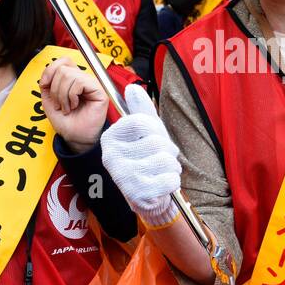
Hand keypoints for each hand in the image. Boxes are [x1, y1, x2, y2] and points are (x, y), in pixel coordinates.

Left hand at [40, 57, 108, 152]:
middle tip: (59, 105)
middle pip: (63, 68)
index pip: (63, 61)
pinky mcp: (99, 90)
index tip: (44, 85)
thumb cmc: (66, 122)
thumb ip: (47, 83)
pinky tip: (74, 105)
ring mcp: (92, 84)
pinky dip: (71, 96)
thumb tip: (48, 72)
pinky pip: (79, 82)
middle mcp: (83, 79)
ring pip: (69, 75)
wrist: (75, 138)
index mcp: (73, 79)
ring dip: (62, 95)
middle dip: (55, 89)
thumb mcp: (49, 99)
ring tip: (67, 108)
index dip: (50, 70)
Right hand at [100, 83, 181, 226]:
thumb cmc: (147, 159)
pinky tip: (162, 185)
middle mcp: (111, 156)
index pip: (141, 122)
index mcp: (111, 137)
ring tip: (162, 171)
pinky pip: (170, 179)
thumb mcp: (146, 132)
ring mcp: (123, 176)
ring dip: (172, 166)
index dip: (156, 129)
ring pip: (165, 160)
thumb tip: (132, 88)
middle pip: (156, 142)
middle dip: (168, 150)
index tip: (155, 137)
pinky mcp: (137, 194)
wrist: (148, 196)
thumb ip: (141, 110)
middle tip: (161, 158)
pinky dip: (173, 182)